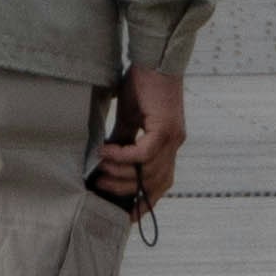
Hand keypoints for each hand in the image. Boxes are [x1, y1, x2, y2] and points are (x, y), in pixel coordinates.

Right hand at [98, 67, 187, 214]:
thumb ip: (123, 140)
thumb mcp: (129, 118)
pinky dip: (124, 157)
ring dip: (121, 174)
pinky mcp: (165, 128)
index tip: (125, 217)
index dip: (146, 203)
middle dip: (127, 192)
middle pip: (155, 184)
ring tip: (100, 170)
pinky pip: (143, 154)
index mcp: (169, 144)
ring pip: (148, 172)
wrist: (154, 57)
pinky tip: (106, 151)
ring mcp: (173, 137)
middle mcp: (175, 144)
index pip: (161, 183)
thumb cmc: (143, 83)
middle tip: (100, 188)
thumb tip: (106, 160)